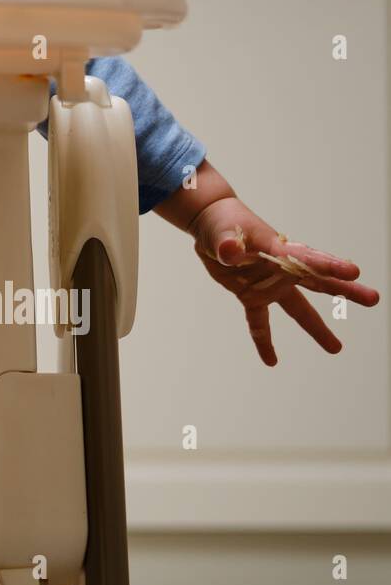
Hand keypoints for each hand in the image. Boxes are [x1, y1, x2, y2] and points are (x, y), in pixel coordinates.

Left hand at [188, 197, 379, 366]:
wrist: (211, 225)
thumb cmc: (222, 223)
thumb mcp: (222, 231)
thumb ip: (228, 242)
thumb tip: (230, 251)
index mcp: (279, 248)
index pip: (308, 258)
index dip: (330, 265)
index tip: (354, 272)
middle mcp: (281, 269)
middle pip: (318, 282)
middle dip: (346, 290)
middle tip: (374, 299)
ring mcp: (269, 285)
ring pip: (298, 309)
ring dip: (316, 328)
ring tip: (336, 349)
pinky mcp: (251, 295)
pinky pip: (260, 322)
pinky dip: (264, 341)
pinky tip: (271, 361)